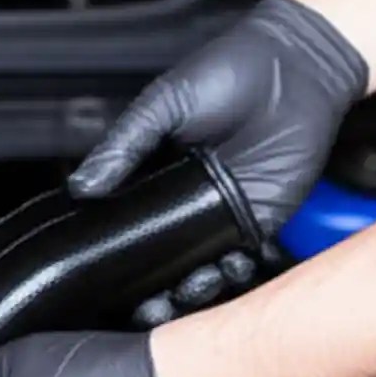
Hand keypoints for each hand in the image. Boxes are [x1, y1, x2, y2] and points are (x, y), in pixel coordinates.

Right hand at [68, 0, 367, 324]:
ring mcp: (220, 214)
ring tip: (188, 288)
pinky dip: (232, 275)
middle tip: (148, 308)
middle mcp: (182, 203)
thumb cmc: (227, 72)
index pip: (123, 227)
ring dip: (191, 290)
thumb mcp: (162, 105)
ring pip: (197, 269)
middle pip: (159, 262)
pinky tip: (224, 269)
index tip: (103, 286)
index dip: (112, 261)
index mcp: (151, 178)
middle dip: (152, 294)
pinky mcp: (258, 219)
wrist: (296, 67)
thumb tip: (79, 187)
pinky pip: (241, 261)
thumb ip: (123, 146)